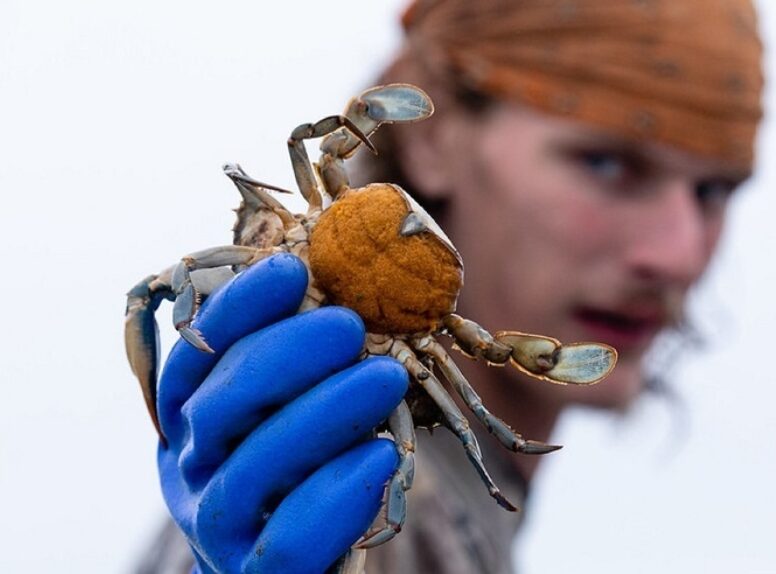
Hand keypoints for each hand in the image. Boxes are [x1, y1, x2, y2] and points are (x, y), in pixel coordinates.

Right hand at [155, 253, 407, 572]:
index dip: (240, 307)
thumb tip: (366, 281)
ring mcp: (217, 524)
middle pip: (220, 404)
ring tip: (386, 377)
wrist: (298, 556)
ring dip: (322, 414)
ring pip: (253, 469)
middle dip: (286, 355)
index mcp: (192, 410)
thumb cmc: (305, 459)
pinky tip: (382, 453)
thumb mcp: (295, 401)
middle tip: (349, 325)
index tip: (294, 269)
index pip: (199, 350)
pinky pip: (290, 539)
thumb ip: (312, 356)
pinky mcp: (257, 573)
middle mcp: (192, 464)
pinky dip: (336, 493)